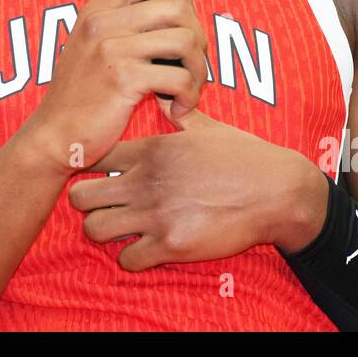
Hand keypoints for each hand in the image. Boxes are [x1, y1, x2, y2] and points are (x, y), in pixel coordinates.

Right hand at [21, 0, 208, 175]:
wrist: (53, 136)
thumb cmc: (80, 97)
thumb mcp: (92, 47)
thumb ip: (124, 26)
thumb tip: (178, 13)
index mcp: (97, 9)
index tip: (181, 24)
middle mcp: (103, 22)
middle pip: (178, 6)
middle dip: (198, 37)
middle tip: (191, 65)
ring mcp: (111, 49)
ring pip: (185, 39)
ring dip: (198, 69)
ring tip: (187, 89)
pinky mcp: (122, 79)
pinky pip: (178, 77)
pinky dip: (188, 96)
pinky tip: (177, 108)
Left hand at [68, 109, 318, 269]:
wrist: (277, 191)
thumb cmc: (244, 158)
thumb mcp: (207, 128)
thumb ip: (178, 115)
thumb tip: (163, 96)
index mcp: (152, 149)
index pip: (93, 156)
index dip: (88, 167)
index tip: (98, 175)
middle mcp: (146, 180)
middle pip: (80, 196)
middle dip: (86, 203)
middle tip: (103, 207)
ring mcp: (156, 214)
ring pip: (94, 230)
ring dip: (103, 232)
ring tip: (119, 230)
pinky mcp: (172, 244)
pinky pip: (127, 259)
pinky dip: (131, 258)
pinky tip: (144, 249)